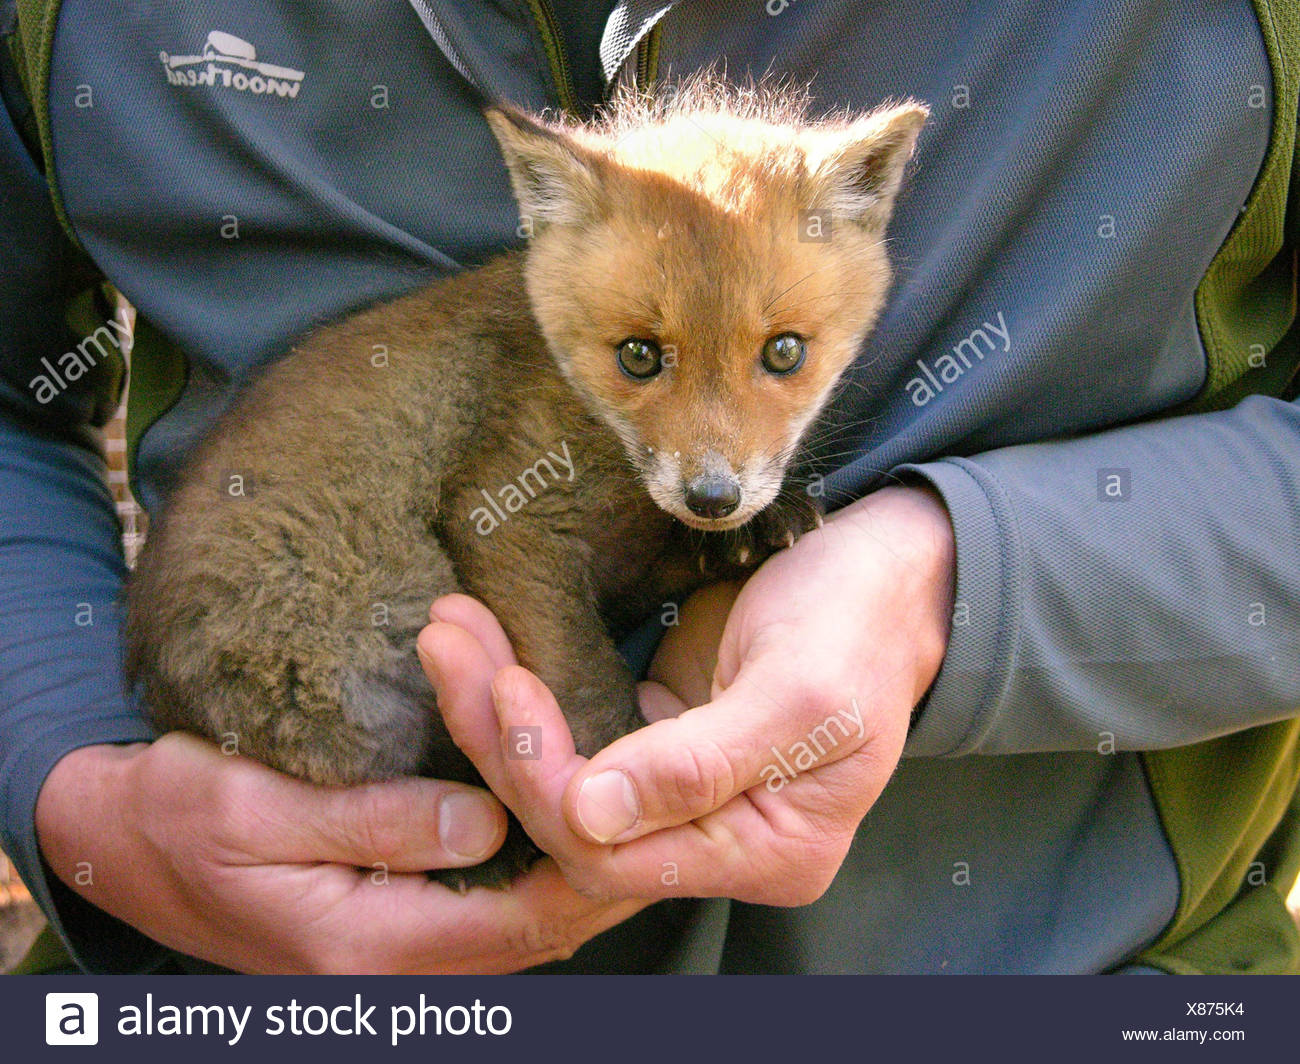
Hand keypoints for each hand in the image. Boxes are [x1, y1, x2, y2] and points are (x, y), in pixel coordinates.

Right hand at [35, 728, 644, 972]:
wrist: (119, 843)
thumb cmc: (176, 818)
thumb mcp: (256, 809)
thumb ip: (373, 821)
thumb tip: (486, 820)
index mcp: (370, 949)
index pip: (522, 920)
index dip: (593, 863)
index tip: (639, 793)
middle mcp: (402, 962)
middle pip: (541, 915)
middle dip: (593, 838)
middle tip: (647, 770)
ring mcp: (406, 943)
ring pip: (523, 900)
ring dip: (564, 830)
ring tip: (611, 765)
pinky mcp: (402, 913)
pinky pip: (492, 887)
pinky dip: (529, 834)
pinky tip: (549, 778)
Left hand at [420, 485, 954, 905]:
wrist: (889, 568)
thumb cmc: (860, 624)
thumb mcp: (798, 693)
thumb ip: (698, 765)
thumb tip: (588, 815)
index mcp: (765, 851)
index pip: (619, 854)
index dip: (549, 781)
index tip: (508, 687)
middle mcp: (718, 839)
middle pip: (574, 820)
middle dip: (501, 740)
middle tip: (447, 645)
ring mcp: (684, 792)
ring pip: (562, 778)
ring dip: (498, 712)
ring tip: (449, 632)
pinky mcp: (659, 739)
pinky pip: (576, 733)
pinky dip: (528, 691)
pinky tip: (486, 641)